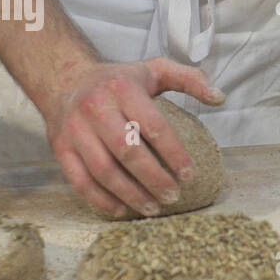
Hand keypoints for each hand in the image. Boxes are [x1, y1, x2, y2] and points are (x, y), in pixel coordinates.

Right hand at [39, 57, 223, 216]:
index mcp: (122, 89)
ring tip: (152, 208)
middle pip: (128, 151)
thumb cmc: (117, 81)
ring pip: (103, 169)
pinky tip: (122, 209)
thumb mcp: (154, 70)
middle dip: (153, 178)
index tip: (189, 174)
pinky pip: (80, 179)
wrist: (63, 79)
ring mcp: (75, 129)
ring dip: (130, 193)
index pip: (153, 126)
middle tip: (173, 196)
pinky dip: (101, 199)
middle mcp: (96, 108)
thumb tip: (219, 97)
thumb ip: (189, 79)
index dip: (174, 153)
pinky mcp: (60, 147)